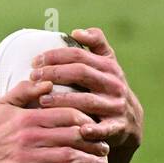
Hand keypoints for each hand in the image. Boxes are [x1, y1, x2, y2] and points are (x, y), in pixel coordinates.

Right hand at [0, 79, 108, 162]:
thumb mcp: (3, 105)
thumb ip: (25, 90)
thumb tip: (49, 81)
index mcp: (27, 117)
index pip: (66, 114)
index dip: (86, 119)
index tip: (96, 125)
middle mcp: (29, 137)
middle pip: (71, 136)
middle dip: (93, 141)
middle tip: (106, 146)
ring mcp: (25, 158)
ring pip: (66, 157)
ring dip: (88, 160)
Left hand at [31, 27, 142, 150]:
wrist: (130, 120)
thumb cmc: (109, 88)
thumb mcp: (108, 64)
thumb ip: (96, 44)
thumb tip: (76, 31)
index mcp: (109, 67)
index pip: (79, 55)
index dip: (55, 56)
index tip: (35, 61)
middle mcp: (114, 84)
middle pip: (81, 73)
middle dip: (54, 74)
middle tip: (33, 77)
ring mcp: (116, 105)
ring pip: (87, 100)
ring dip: (63, 99)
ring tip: (41, 100)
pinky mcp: (117, 127)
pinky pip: (104, 129)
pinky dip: (93, 130)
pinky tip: (78, 130)